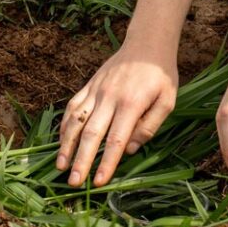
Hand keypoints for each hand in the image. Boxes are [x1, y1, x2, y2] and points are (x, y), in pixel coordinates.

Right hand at [56, 47, 178, 186]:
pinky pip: (72, 107)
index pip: (116, 140)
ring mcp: (96, 90)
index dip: (107, 162)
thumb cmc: (160, 75)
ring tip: (60, 166)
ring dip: (66, 145)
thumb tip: (130, 150)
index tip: (99, 182)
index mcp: (131, 104)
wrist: (146, 44)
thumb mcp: (167, 101)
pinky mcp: (89, 85)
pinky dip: (64, 125)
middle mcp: (109, 98)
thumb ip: (149, 126)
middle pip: (91, 134)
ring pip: (76, 120)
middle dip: (81, 160)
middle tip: (73, 182)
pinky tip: (61, 141)